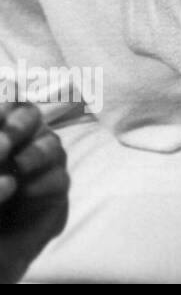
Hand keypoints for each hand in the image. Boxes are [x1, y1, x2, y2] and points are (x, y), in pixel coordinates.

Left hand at [0, 102, 69, 282]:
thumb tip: (7, 117)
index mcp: (1, 133)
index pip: (8, 102)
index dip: (5, 102)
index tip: (0, 108)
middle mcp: (19, 141)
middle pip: (30, 114)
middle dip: (19, 122)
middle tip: (5, 141)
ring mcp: (40, 164)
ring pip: (51, 143)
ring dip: (35, 152)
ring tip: (17, 167)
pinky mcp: (55, 188)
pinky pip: (60, 177)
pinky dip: (44, 181)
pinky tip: (25, 192)